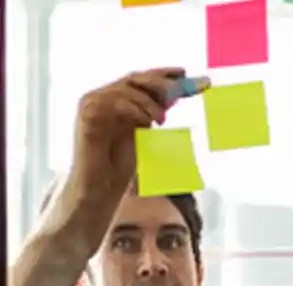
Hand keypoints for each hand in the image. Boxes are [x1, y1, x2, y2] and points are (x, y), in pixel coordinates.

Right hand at [70, 67, 187, 196]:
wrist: (100, 186)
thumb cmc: (121, 163)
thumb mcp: (144, 132)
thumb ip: (154, 112)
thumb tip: (175, 94)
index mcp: (117, 100)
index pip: (140, 80)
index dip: (162, 74)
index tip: (184, 72)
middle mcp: (103, 97)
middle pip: (134, 79)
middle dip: (160, 81)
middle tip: (180, 87)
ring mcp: (93, 104)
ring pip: (125, 89)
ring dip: (148, 101)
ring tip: (161, 118)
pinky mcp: (87, 114)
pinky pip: (113, 102)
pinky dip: (133, 109)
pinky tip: (146, 121)